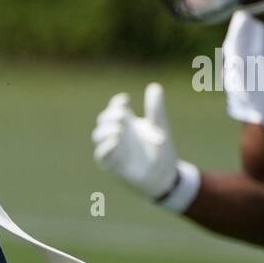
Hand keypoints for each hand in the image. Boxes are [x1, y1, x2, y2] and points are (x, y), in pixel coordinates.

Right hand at [92, 82, 178, 198]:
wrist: (165, 176)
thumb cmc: (161, 151)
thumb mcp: (160, 127)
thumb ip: (155, 108)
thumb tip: (154, 86)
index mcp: (128, 122)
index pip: (116, 108)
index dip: (117, 103)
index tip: (125, 100)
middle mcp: (118, 134)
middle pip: (103, 120)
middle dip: (109, 116)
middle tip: (121, 117)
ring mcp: (114, 149)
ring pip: (98, 136)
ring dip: (105, 131)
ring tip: (118, 130)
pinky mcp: (113, 165)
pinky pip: (101, 155)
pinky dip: (105, 148)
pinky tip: (115, 141)